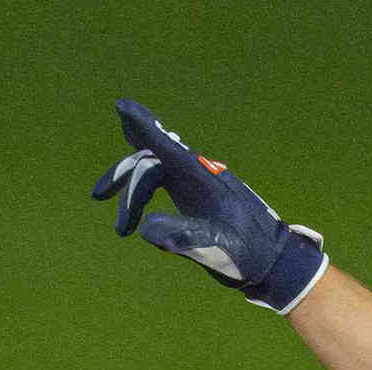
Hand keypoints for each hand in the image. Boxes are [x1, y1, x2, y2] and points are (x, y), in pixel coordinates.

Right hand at [91, 98, 328, 313]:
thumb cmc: (249, 254)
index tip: (121, 106)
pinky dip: (146, 189)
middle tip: (98, 199)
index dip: (143, 126)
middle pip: (151, 161)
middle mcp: (197, 176)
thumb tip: (145, 229)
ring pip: (154, 173)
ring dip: (133, 194)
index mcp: (202, 180)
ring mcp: (197, 186)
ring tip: (122, 229)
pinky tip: (137, 206)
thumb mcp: (218, 247)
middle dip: (124, 179)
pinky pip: (165, 181)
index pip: (167, 146)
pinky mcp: (197, 199)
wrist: (273, 261)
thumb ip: (183, 235)